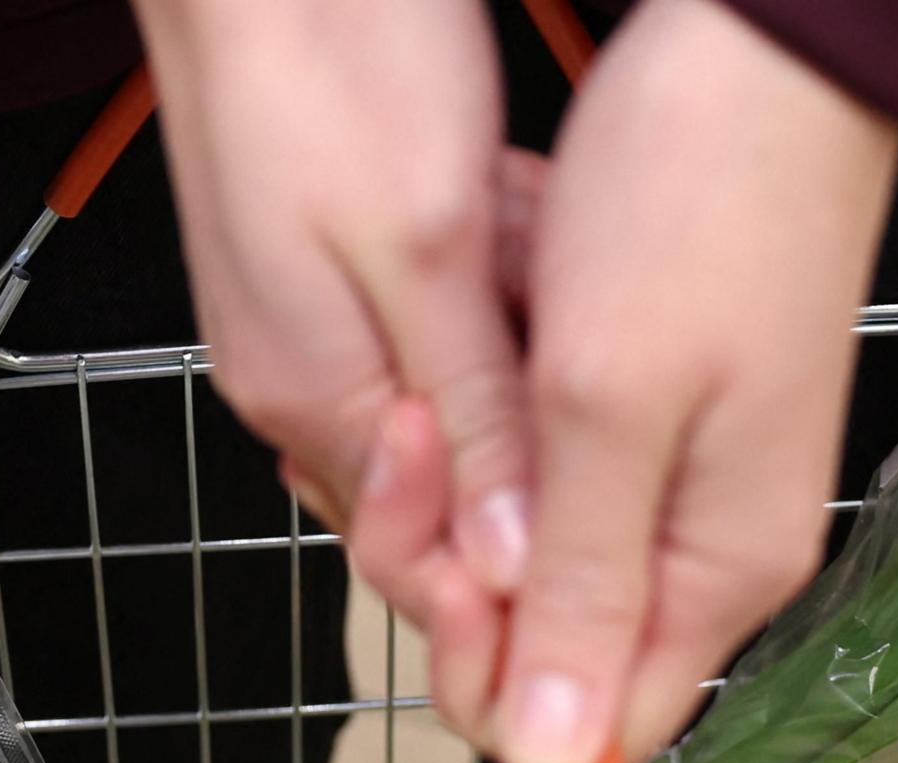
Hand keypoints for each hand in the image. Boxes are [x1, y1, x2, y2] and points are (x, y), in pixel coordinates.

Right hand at [132, 0, 536, 602]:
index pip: (418, 558)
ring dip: (516, 332)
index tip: (598, 490)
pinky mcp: (333, 265)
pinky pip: (437, 318)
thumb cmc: (327, 62)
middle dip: (530, 415)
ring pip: (456, 393)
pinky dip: (489, 274)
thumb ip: (474, 415)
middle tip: (575, 313)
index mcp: (310, 400)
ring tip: (531, 230)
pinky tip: (506, 202)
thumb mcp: (427, 252)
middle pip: (447, 481)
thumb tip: (508, 566)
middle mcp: (299, 382)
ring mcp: (311, 324)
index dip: (514, 560)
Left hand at [487, 0, 897, 762]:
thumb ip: (577, 586)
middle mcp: (711, 551)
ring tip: (464, 365)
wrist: (765, 51)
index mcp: (717, 571)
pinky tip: (492, 344)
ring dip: (476, 487)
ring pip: (538, 557)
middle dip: (467, 568)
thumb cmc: (696, 202)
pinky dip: (502, 428)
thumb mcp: (610, 408)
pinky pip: (554, 477)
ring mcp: (688, 484)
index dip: (492, 686)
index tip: (442, 569)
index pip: (592, 730)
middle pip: (556, 649)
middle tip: (427, 432)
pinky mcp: (660, 420)